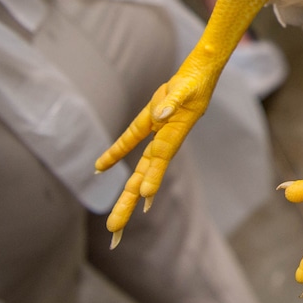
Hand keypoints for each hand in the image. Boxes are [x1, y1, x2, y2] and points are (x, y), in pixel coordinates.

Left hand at [96, 68, 213, 246]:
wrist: (201, 71)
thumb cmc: (196, 79)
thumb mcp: (186, 88)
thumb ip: (173, 102)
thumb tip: (161, 116)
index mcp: (175, 131)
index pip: (161, 156)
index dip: (153, 175)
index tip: (144, 196)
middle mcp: (165, 139)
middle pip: (144, 176)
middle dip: (128, 203)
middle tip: (113, 231)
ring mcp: (158, 136)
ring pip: (139, 169)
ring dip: (126, 194)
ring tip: (113, 223)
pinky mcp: (151, 125)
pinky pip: (130, 143)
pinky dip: (115, 155)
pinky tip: (101, 167)